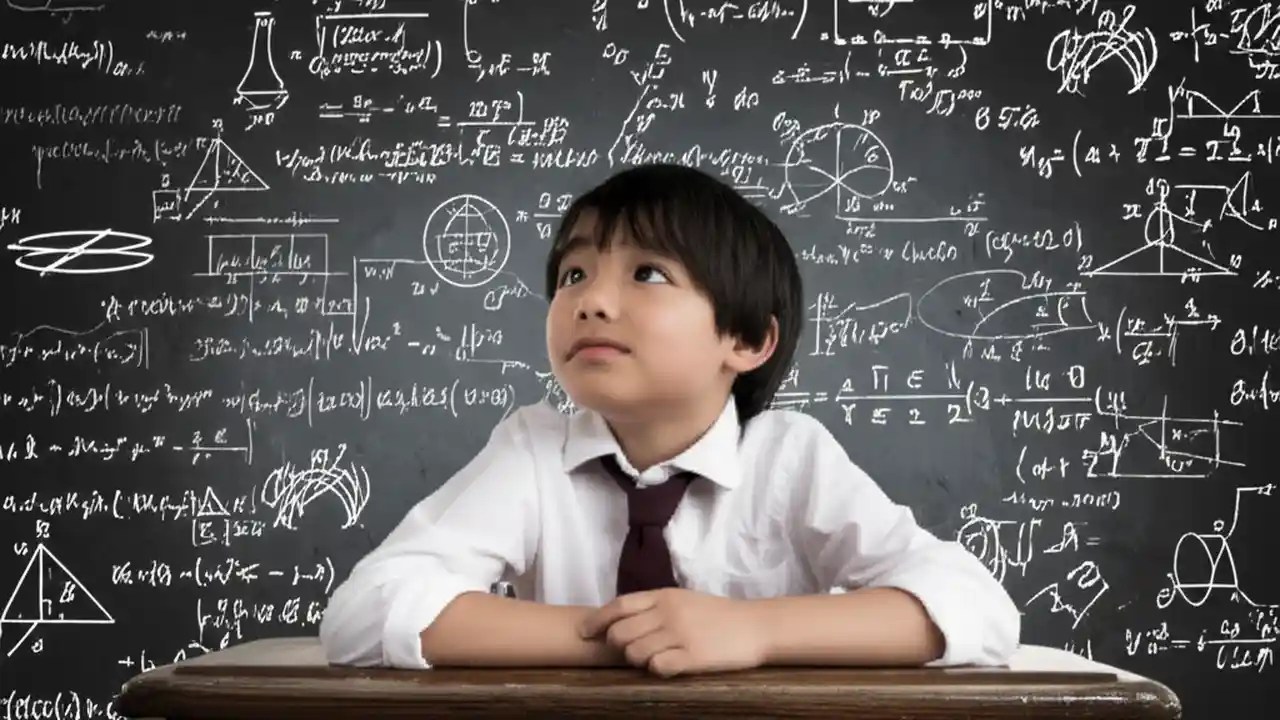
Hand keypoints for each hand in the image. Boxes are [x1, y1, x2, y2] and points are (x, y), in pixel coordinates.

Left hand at [577, 588, 766, 677]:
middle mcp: (668, 613)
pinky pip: (658, 667)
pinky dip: (656, 669)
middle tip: (627, 652)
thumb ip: (653, 607)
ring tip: (652, 658)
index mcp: (664, 596)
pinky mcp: (693, 657)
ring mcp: (680, 635)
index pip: (619, 606)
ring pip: (635, 653)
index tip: (582, 632)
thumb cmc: (716, 614)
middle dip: (616, 646)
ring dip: (637, 660)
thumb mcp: (683, 600)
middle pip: (620, 633)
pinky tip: (667, 666)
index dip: (596, 620)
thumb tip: (619, 619)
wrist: (754, 625)